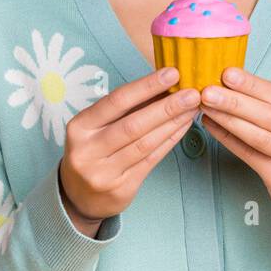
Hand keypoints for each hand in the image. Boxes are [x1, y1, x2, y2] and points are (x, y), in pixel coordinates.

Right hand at [60, 66, 199, 236]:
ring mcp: (104, 173)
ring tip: (192, 108)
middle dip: (166, 107)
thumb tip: (163, 84)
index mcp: (79, 127)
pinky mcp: (121, 189)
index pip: (116, 101)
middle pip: (133, 125)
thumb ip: (124, 108)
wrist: (78, 196)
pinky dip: (170, 141)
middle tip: (192, 94)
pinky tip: (183, 127)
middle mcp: (87, 151)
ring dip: (172, 124)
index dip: (146, 86)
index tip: (172, 74)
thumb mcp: (95, 127)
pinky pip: (151, 160)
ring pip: (145, 144)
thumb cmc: (92, 150)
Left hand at [200, 66, 270, 241]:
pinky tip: (213, 127)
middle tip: (210, 91)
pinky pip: (250, 155)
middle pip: (268, 115)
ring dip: (228, 119)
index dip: (251, 84)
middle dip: (235, 101)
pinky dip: (228, 140)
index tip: (227, 74)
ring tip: (207, 107)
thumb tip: (234, 83)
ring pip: (257, 136)